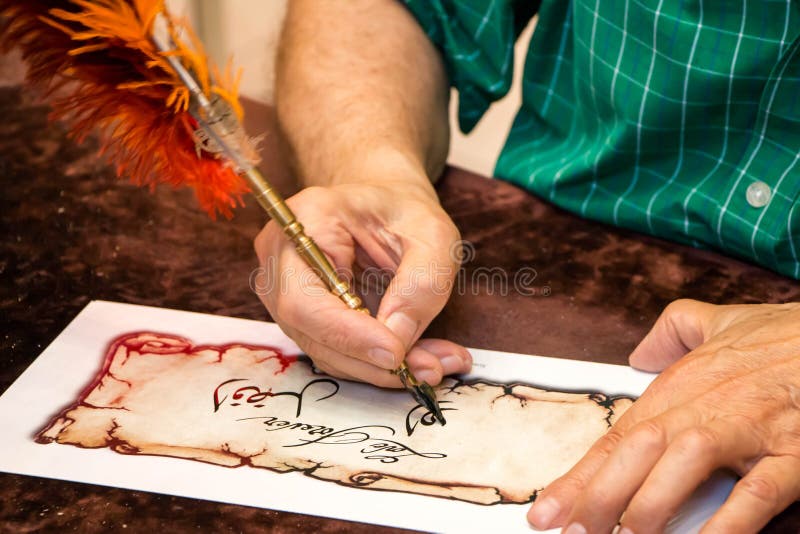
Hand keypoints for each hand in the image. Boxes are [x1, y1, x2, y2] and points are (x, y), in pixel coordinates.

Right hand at [253, 177, 471, 387]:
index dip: (347, 334)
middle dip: (371, 360)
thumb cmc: (406, 212)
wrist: (387, 206)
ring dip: (380, 368)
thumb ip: (421, 283)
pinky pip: (336, 351)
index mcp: (306, 221)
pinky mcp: (303, 315)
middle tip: (430, 369)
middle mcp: (281, 258)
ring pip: (325, 349)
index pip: (305, 297)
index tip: (395, 353)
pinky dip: (377, 363)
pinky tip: (418, 359)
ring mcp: (284, 290)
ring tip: (434, 364)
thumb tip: (397, 340)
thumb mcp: (432, 235)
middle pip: (310, 330)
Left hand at [528, 299, 799, 533]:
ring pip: (685, 464)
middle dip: (600, 495)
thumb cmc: (781, 335)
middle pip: (639, 451)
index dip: (579, 476)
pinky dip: (730, 521)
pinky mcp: (792, 452)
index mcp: (681, 386)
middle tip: (570, 531)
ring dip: (651, 504)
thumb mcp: (717, 322)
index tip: (545, 509)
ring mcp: (748, 429)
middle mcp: (705, 408)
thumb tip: (637, 353)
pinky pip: (757, 492)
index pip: (618, 438)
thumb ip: (671, 331)